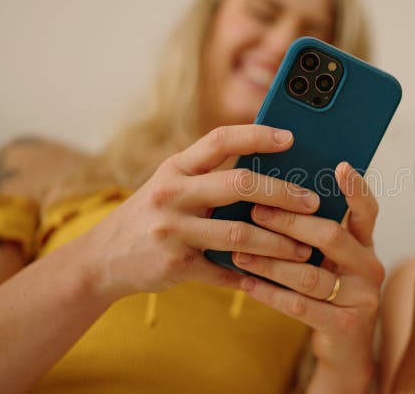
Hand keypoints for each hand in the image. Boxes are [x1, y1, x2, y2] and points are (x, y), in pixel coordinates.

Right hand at [82, 125, 320, 298]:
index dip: (257, 135)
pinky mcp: (175, 265)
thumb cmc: (153, 214)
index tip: (291, 138)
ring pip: (240, 234)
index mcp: (175, 167)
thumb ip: (210, 176)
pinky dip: (253, 276)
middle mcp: (171, 194)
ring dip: (278, 243)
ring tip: (304, 248)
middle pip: (239, 185)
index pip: (220, 139)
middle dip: (282, 193)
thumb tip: (271, 170)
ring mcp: (172, 230)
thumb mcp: (172, 185)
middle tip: (312, 202)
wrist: (102, 258)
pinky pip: (226, 271)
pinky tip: (276, 280)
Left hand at [233, 162, 384, 385]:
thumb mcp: (331, 262)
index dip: (356, 189)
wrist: (345, 350)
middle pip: (331, 236)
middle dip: (290, 223)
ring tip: (238, 251)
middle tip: (256, 211)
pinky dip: (269, 293)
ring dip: (270, 261)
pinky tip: (245, 283)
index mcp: (366, 246)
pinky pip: (300, 305)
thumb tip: (274, 197)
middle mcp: (370, 267)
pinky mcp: (345, 326)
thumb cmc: (328, 295)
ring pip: (310, 274)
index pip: (367, 211)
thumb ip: (316, 235)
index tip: (339, 166)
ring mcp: (361, 298)